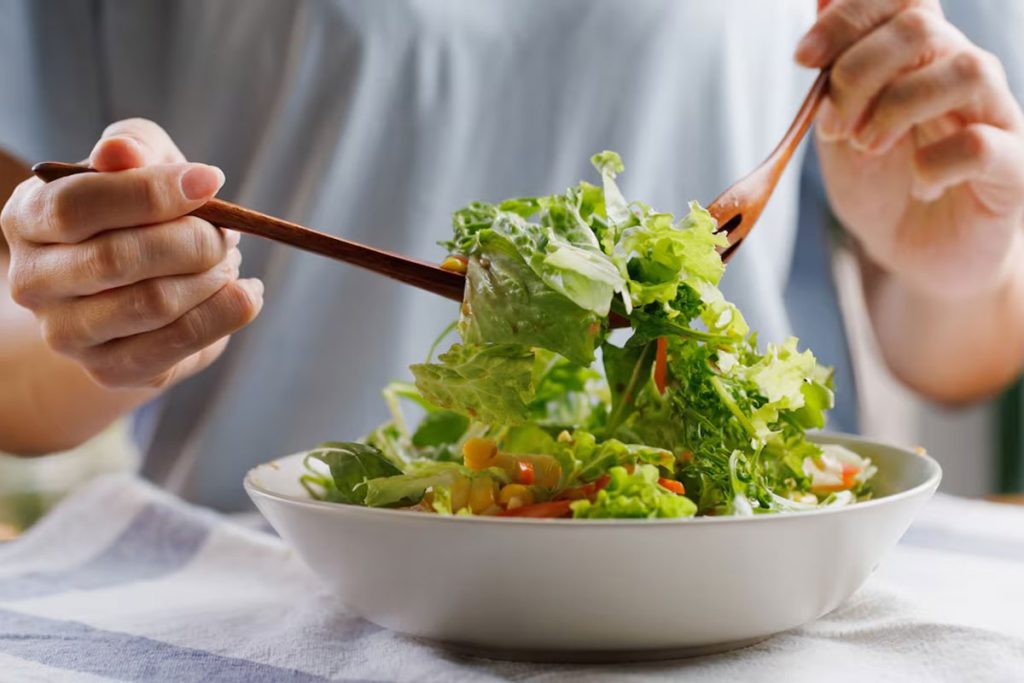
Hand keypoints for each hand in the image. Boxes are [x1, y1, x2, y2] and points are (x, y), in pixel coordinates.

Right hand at [0, 118, 262, 388]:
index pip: (78, 205)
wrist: (130, 288)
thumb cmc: (136, 210)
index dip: (151, 193)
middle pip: (118, 260)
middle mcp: (33, 281)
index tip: (210, 182)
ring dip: (212, 276)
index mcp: (28, 219)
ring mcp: (66, 333)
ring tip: (229, 260)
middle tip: (227, 232)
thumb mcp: (138, 163)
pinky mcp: (110, 370)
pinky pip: (178, 343)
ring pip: (154, 304)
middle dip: (193, 240)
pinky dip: (226, 313)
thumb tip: (121, 152)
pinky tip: (244, 293)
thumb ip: (134, 148)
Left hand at [798, 0, 1023, 297]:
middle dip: (858, 74)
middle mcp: (962, 73)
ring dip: (898, 109)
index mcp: (919, 58)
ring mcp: (995, 117)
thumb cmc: (881, 186)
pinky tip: (919, 184)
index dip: (849, 17)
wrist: (913, 256)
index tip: (803, 59)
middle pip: (922, 29)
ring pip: (966, 70)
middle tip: (833, 127)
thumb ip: (833, 71)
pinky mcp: (1013, 168)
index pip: (902, 0)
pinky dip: (936, 163)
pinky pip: (984, 145)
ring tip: (868, 148)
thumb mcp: (840, 128)